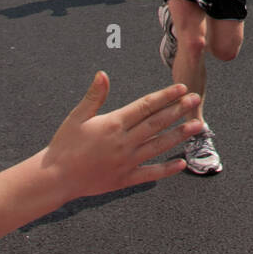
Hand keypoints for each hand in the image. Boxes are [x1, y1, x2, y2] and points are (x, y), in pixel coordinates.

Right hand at [37, 72, 203, 202]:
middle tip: (196, 100)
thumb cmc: (63, 144)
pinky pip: (150, 173)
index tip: (181, 89)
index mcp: (113, 123)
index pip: (146, 106)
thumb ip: (94, 96)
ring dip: (179, 135)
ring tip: (197, 125)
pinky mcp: (125, 179)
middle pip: (157, 123)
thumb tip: (103, 74)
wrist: (55, 177)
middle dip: (178, 110)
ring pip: (158, 145)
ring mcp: (126, 161)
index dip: (165, 96)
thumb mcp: (77, 117)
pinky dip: (167, 169)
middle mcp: (124, 141)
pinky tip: (182, 163)